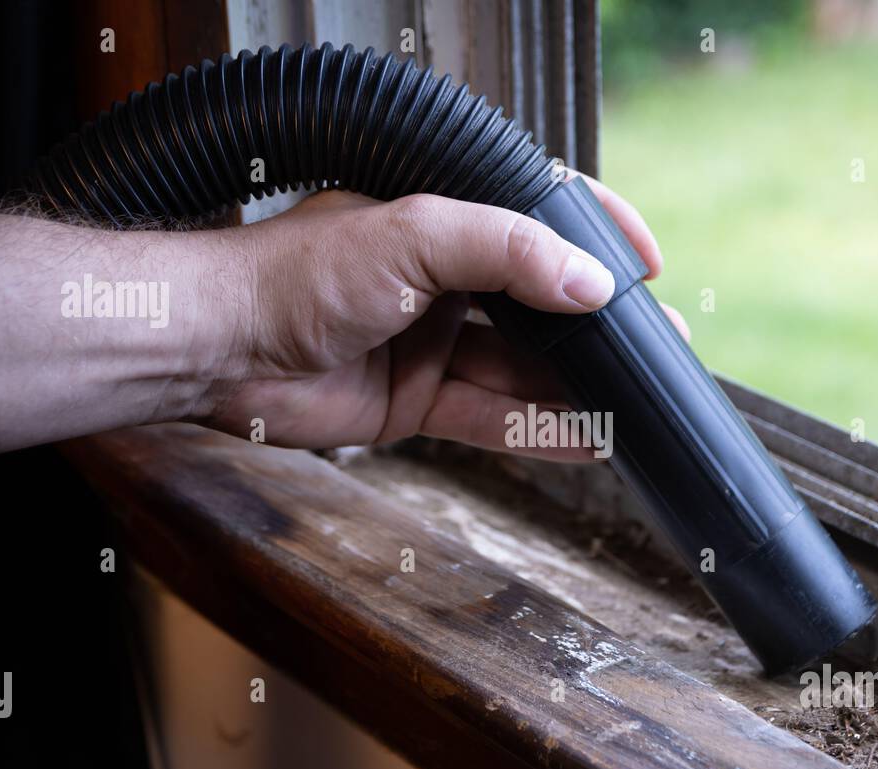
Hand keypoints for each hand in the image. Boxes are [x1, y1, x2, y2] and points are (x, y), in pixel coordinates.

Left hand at [199, 175, 686, 460]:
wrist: (220, 350)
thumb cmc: (297, 274)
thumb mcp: (414, 235)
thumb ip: (508, 251)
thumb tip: (592, 282)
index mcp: (441, 224)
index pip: (537, 220)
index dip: (595, 238)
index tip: (645, 263)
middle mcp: (441, 284)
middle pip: (539, 307)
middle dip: (597, 329)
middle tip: (657, 347)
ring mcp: (430, 346)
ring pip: (520, 371)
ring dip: (576, 388)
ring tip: (638, 402)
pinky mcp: (414, 405)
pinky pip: (490, 420)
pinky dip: (538, 433)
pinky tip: (589, 440)